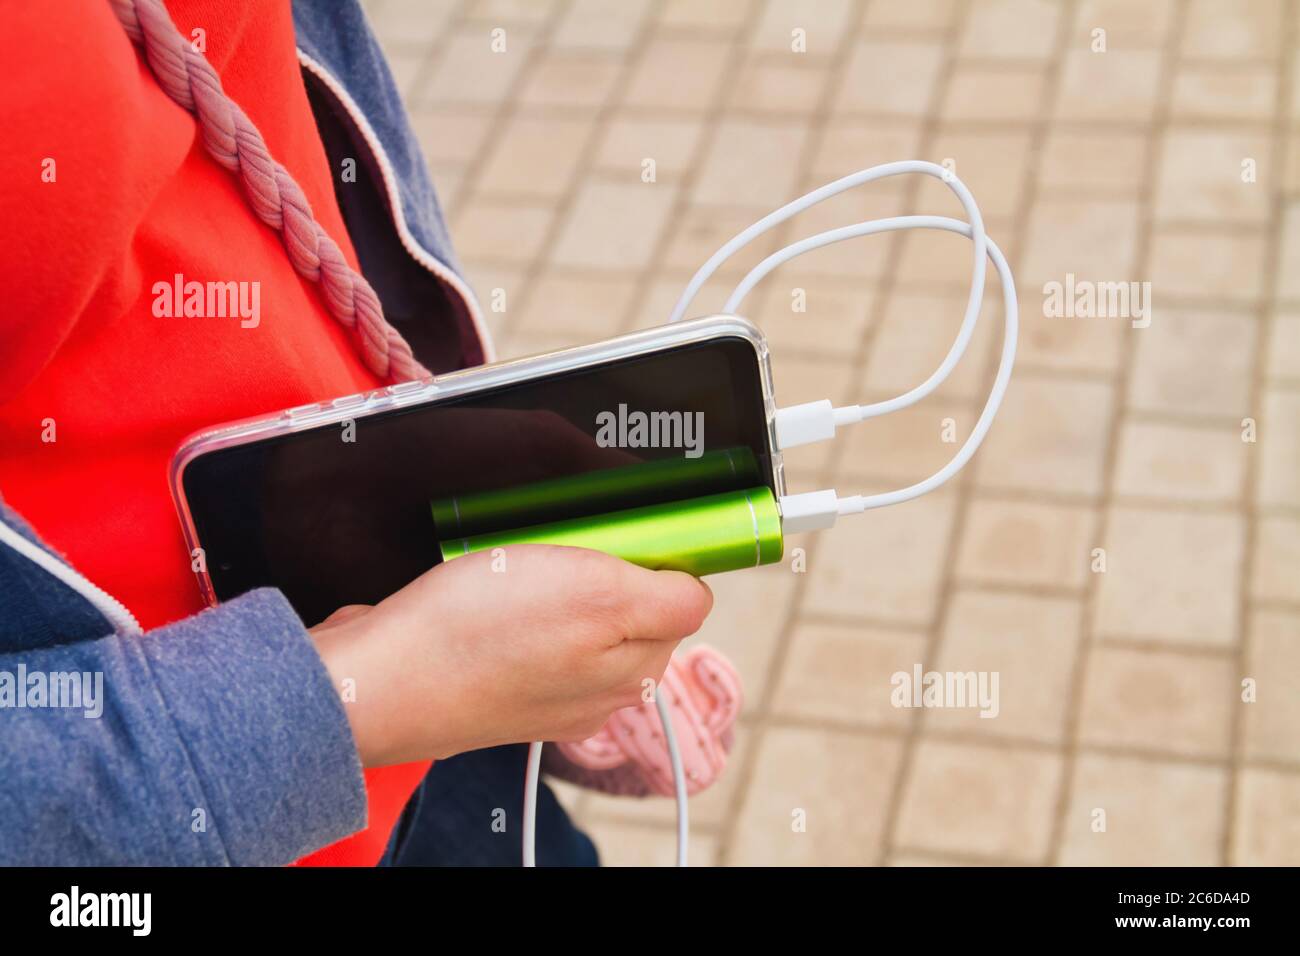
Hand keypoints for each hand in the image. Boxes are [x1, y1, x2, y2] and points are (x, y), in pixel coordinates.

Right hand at [308, 545, 712, 766]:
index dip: (653, 554)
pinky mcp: (495, 675)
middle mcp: (595, 687)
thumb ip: (667, 600)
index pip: (678, 597)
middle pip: (627, 599)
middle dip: (601, 561)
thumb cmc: (478, 636)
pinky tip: (480, 589)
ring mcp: (543, 686)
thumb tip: (699, 594)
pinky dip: (505, 592)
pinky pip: (520, 619)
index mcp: (631, 669)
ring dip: (549, 573)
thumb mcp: (600, 597)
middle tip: (557, 547)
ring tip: (511, 565)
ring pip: (571, 606)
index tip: (618, 535)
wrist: (376, 679)